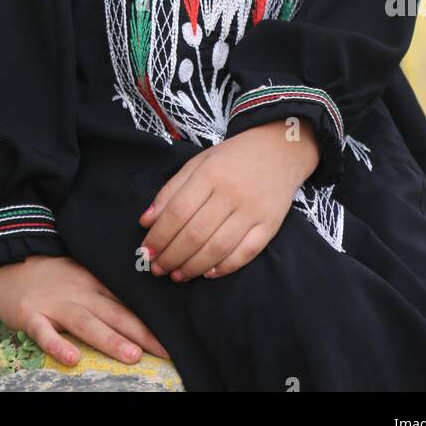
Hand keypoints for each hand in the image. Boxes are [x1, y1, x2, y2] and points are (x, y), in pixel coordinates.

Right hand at [0, 254, 170, 365]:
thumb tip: (139, 308)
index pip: (127, 305)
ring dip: (110, 339)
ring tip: (132, 356)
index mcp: (94, 285)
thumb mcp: (82, 275)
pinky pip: (45, 332)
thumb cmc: (51, 272)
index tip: (172, 338)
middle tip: (164, 351)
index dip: (150, 322)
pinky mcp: (31, 315)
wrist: (11, 256)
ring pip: (86, 323)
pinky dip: (58, 345)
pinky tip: (72, 359)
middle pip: (114, 314)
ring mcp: (55, 305)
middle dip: (141, 334)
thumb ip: (106, 291)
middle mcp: (80, 294)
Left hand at [136, 118, 320, 282]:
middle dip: (172, 256)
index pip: (178, 212)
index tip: (146, 252)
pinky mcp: (271, 225)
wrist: (279, 150)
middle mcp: (232, 193)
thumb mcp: (198, 163)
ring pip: (218, 248)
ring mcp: (253, 210)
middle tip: (157, 269)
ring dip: (193, 266)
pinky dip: (225, 267)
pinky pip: (246, 253)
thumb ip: (171, 191)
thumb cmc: (232, 158)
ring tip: (177, 275)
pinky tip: (208, 273)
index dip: (159, 236)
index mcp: (210, 174)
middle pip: (195, 233)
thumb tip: (146, 222)